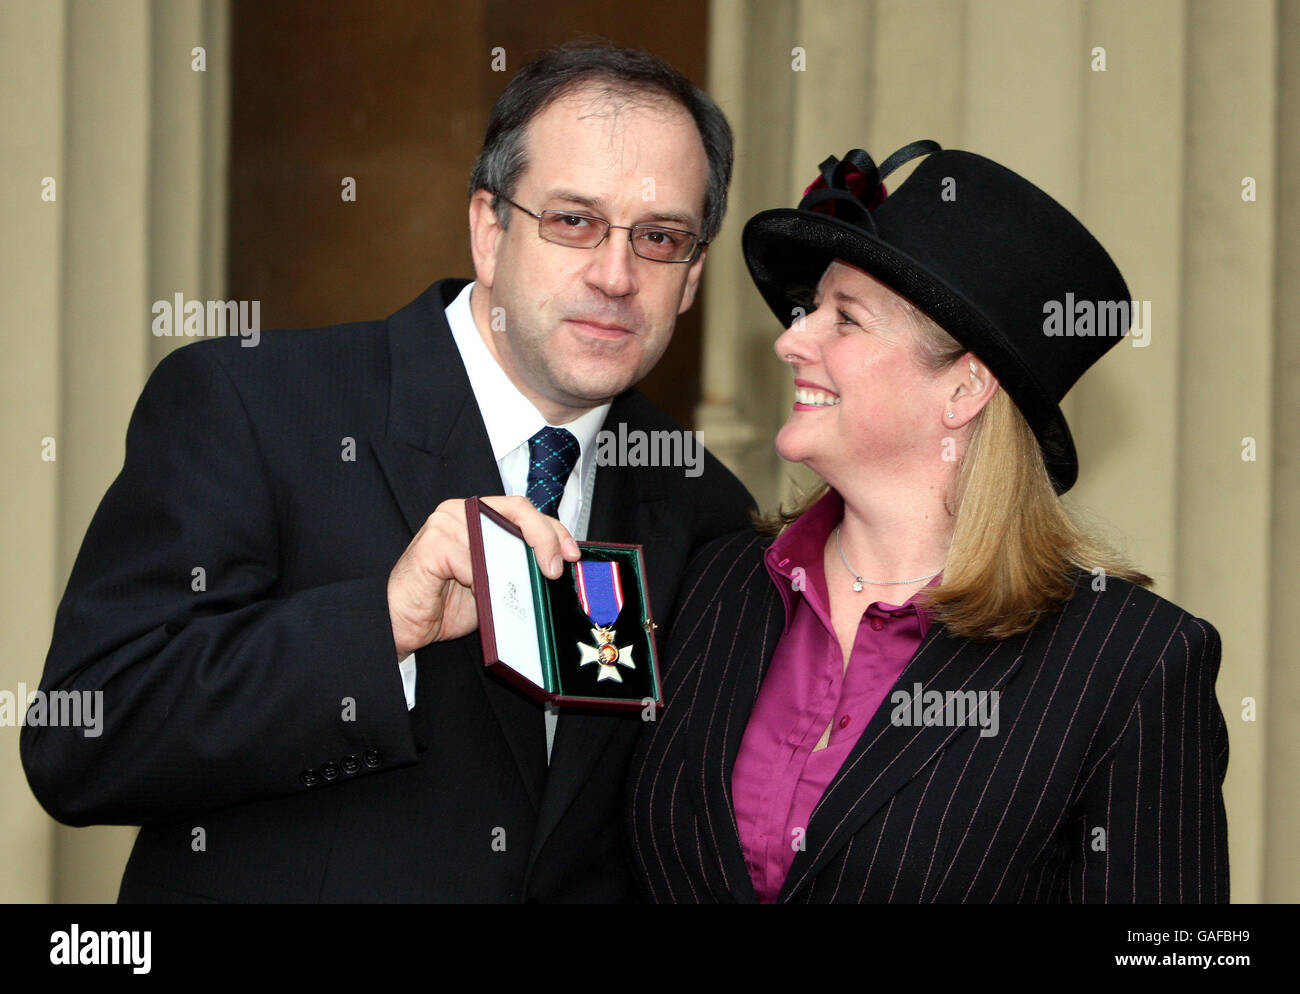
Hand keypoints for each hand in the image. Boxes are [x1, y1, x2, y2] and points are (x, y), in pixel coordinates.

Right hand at [386, 496, 579, 658]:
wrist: (404, 624)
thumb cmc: (446, 604)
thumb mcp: (495, 583)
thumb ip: (518, 566)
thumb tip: (558, 568)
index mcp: (479, 516)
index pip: (524, 510)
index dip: (552, 530)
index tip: (570, 554)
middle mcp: (462, 512)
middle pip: (518, 511)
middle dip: (546, 539)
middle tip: (556, 568)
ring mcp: (445, 524)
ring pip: (498, 537)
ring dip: (513, 567)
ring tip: (517, 589)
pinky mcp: (432, 544)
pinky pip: (472, 561)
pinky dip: (482, 581)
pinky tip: (480, 594)